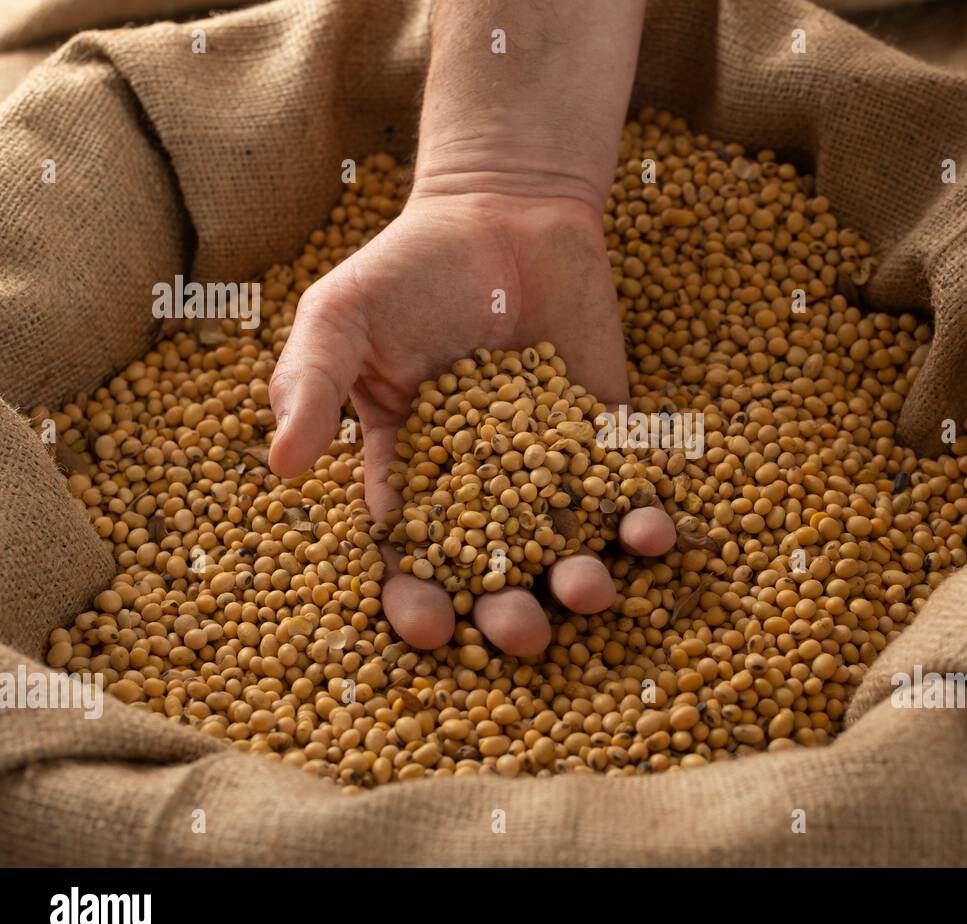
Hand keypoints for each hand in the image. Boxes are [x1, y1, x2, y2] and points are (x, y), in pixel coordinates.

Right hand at [267, 190, 675, 653]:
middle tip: (522, 633)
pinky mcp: (606, 439)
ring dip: (582, 581)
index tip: (430, 629)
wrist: (504, 211)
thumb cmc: (411, 267)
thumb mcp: (342, 318)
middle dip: (507, 614)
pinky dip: (644, 520)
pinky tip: (651, 532)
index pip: (412, 557)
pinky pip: (627, 493)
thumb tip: (279, 466)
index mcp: (410, 474)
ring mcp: (549, 467)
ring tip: (589, 589)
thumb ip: (311, 386)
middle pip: (497, 574)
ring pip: (568, 547)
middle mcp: (482, 487)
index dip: (418, 600)